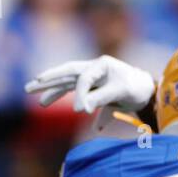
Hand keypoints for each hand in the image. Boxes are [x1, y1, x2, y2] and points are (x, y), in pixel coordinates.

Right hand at [25, 56, 155, 114]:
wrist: (147, 89)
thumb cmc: (136, 87)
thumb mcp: (121, 92)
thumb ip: (100, 98)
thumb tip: (80, 110)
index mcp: (101, 65)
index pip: (82, 79)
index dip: (79, 95)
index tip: (79, 112)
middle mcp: (94, 69)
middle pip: (66, 74)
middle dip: (48, 80)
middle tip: (30, 85)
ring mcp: (92, 79)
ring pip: (68, 83)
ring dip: (53, 91)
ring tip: (38, 101)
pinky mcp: (93, 89)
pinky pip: (77, 94)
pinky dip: (69, 101)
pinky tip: (58, 109)